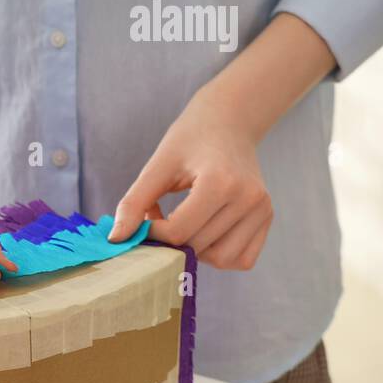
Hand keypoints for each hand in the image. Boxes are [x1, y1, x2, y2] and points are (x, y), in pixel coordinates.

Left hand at [108, 92, 271, 269]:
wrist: (228, 123)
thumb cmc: (189, 140)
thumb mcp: (157, 166)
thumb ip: (134, 202)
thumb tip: (116, 239)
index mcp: (221, 183)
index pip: (179, 232)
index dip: (153, 233)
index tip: (144, 219)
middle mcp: (249, 199)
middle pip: (198, 246)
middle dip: (171, 241)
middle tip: (159, 220)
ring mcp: (262, 210)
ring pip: (221, 259)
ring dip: (195, 251)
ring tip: (183, 224)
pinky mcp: (267, 219)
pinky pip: (241, 258)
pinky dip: (218, 254)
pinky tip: (203, 231)